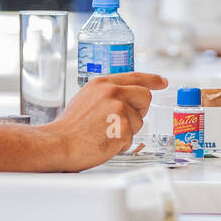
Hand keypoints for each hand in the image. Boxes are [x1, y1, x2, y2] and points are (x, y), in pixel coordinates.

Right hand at [44, 72, 167, 170]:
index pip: (135, 77)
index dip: (152, 79)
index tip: (162, 82)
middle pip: (144, 96)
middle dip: (140, 110)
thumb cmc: (70, 127)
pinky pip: (131, 138)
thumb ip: (107, 95)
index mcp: (103, 83)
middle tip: (123, 121)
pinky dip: (121, 144)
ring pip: (139, 121)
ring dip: (126, 131)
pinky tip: (104, 142)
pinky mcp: (123, 128)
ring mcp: (119, 110)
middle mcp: (112, 92)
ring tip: (104, 133)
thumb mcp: (87, 98)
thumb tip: (126, 99)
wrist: (59, 143)